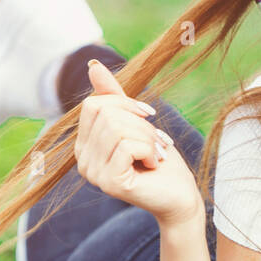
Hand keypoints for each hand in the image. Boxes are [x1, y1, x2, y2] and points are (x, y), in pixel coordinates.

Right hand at [74, 59, 204, 227]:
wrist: (179, 195)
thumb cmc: (160, 160)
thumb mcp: (137, 122)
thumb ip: (114, 97)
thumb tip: (93, 65)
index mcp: (84, 144)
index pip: (94, 104)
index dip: (125, 104)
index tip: (147, 117)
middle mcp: (82, 160)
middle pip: (106, 114)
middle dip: (140, 123)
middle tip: (156, 142)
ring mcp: (93, 173)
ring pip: (117, 129)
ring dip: (147, 137)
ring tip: (155, 154)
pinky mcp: (109, 183)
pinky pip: (127, 146)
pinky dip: (148, 150)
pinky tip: (153, 165)